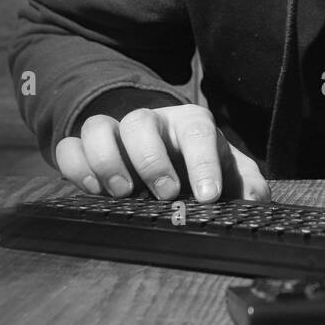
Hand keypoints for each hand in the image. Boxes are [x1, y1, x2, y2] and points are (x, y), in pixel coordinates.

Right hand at [53, 104, 268, 202]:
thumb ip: (248, 185)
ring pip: (98, 126)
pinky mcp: (86, 150)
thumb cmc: (202, 167)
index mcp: (190, 124)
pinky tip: (92, 190)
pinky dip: (75, 165)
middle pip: (140, 122)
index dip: (203, 162)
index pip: (197, 131)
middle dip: (151, 159)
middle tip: (165, 194)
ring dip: (106, 160)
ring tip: (123, 193)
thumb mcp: (231, 173)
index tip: (208, 197)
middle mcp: (151, 123)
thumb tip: (255, 202)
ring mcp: (115, 133)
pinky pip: (69, 146)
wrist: (168, 155)